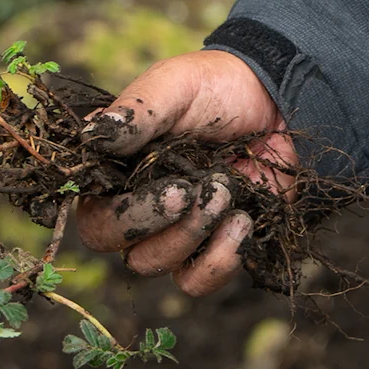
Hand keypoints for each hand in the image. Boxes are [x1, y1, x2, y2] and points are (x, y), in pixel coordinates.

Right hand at [75, 50, 295, 295]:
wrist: (275, 98)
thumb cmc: (214, 88)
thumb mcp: (173, 86)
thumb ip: (135, 111)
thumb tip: (94, 133)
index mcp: (114, 173)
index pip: (94, 217)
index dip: (125, 216)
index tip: (173, 188)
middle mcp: (134, 209)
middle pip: (122, 250)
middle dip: (162, 227)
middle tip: (196, 191)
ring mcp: (171, 233)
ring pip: (155, 265)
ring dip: (193, 237)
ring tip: (227, 191)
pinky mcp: (210, 248)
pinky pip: (196, 282)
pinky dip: (220, 260)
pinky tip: (243, 221)